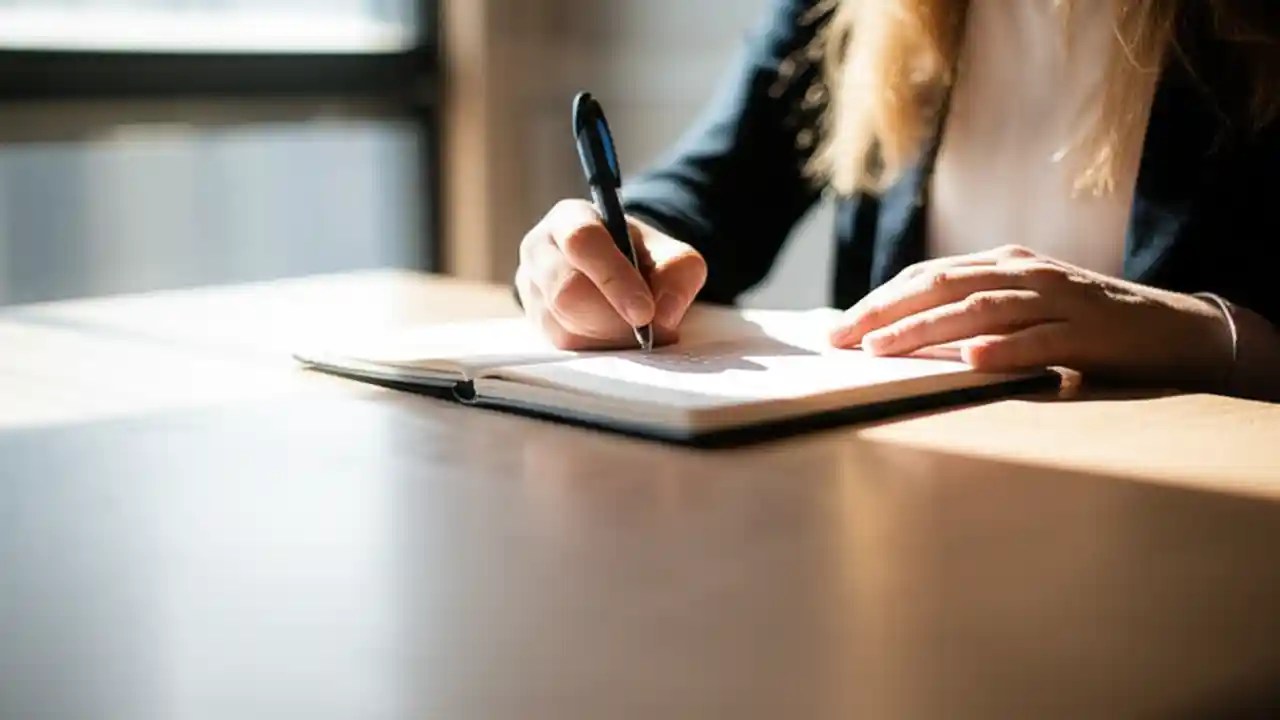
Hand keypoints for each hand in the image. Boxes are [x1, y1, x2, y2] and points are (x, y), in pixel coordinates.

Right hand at [515, 200, 707, 349]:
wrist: (618, 273)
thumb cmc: (640, 258)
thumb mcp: (670, 254)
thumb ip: (678, 273)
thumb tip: (662, 314)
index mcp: (570, 218)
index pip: (582, 241)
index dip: (614, 279)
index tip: (644, 312)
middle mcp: (540, 250)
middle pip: (565, 291)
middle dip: (612, 318)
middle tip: (645, 330)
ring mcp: (531, 290)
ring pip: (563, 326)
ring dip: (608, 339)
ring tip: (635, 333)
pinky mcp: (535, 324)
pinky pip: (563, 348)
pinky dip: (598, 350)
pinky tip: (616, 340)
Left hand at [829, 245, 1234, 387]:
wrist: (1170, 329)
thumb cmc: (1085, 325)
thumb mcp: (1024, 308)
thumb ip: (974, 314)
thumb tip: (909, 336)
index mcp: (1004, 263)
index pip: (926, 276)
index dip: (879, 301)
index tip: (838, 329)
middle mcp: (1025, 273)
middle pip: (941, 286)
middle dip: (885, 313)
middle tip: (841, 340)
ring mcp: (1057, 300)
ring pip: (979, 311)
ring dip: (924, 331)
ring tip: (882, 350)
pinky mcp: (1087, 333)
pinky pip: (1040, 341)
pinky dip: (1004, 351)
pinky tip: (971, 362)